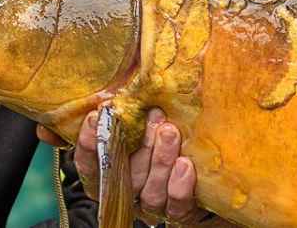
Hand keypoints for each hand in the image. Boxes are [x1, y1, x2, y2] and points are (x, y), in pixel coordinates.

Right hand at [70, 107, 205, 223]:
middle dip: (139, 143)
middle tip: (153, 115)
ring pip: (150, 190)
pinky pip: (175, 205)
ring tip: (170, 132)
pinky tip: (185, 164)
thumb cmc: (168, 138)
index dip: (88, 142)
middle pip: (124, 175)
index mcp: (110, 171)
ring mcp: (152, 204)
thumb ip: (135, 113)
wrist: (208, 176)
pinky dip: (179, 185)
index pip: (89, 162)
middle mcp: (127, 191)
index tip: (95, 116)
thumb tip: (129, 84)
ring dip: (160, 159)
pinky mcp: (178, 213)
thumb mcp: (148, 125)